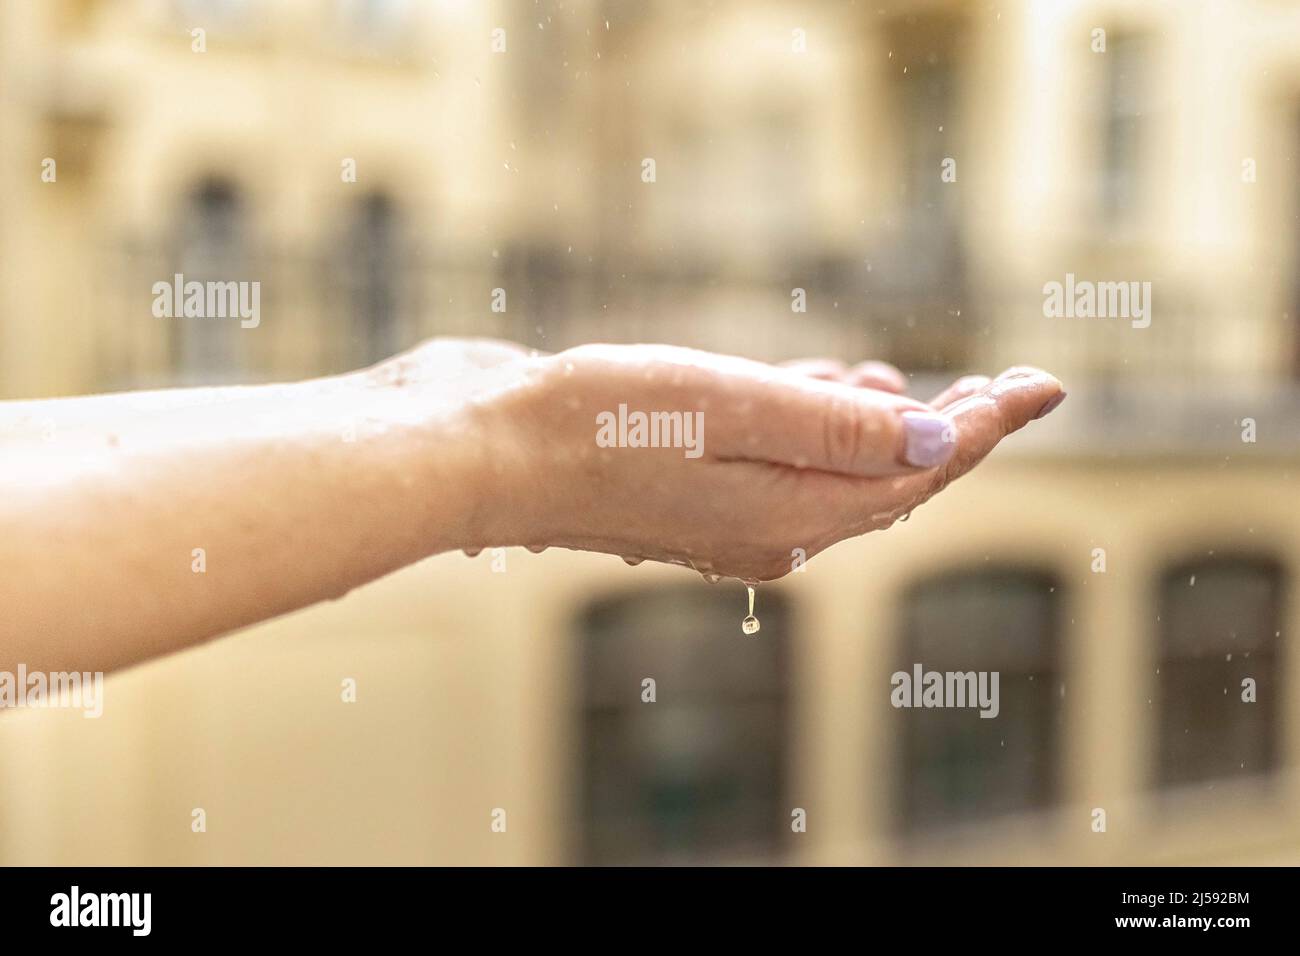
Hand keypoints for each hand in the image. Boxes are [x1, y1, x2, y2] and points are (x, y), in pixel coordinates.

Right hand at [390, 340, 1064, 580]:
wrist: (480, 453)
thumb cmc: (594, 424)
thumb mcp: (729, 406)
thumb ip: (834, 423)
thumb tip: (936, 435)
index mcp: (788, 512)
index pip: (917, 471)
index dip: (986, 426)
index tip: (1046, 383)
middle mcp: (764, 523)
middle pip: (886, 480)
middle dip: (953, 430)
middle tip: (1014, 386)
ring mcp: (723, 510)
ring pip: (834, 471)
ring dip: (886, 428)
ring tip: (926, 384)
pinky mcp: (686, 483)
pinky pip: (780, 461)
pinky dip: (817, 425)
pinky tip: (829, 387)